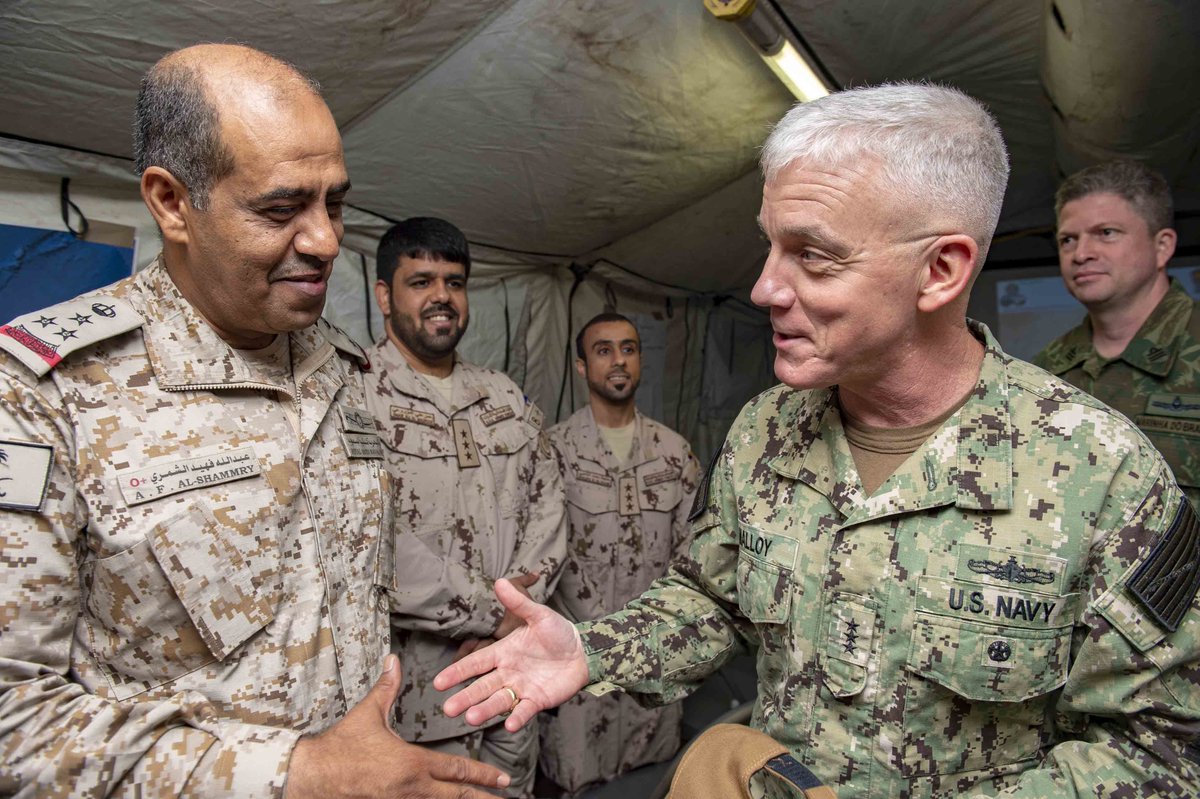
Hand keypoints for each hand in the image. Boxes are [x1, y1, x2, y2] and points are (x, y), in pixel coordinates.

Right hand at [286, 655, 509, 797]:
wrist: (313, 776)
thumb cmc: (341, 745)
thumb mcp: (368, 714)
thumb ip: (387, 688)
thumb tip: (394, 660)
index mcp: (412, 764)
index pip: (457, 771)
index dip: (483, 775)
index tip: (505, 778)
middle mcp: (412, 788)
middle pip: (456, 797)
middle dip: (483, 798)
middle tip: (507, 797)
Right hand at [435, 578, 588, 731]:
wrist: (583, 651)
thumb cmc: (558, 632)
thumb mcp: (539, 615)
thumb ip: (519, 603)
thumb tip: (500, 581)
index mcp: (503, 653)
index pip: (475, 664)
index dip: (457, 673)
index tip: (438, 683)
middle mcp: (508, 672)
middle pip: (482, 687)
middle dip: (465, 697)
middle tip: (448, 709)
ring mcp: (521, 688)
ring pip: (499, 700)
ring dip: (485, 710)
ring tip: (471, 718)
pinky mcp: (537, 700)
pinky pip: (524, 711)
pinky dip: (517, 717)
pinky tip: (509, 725)